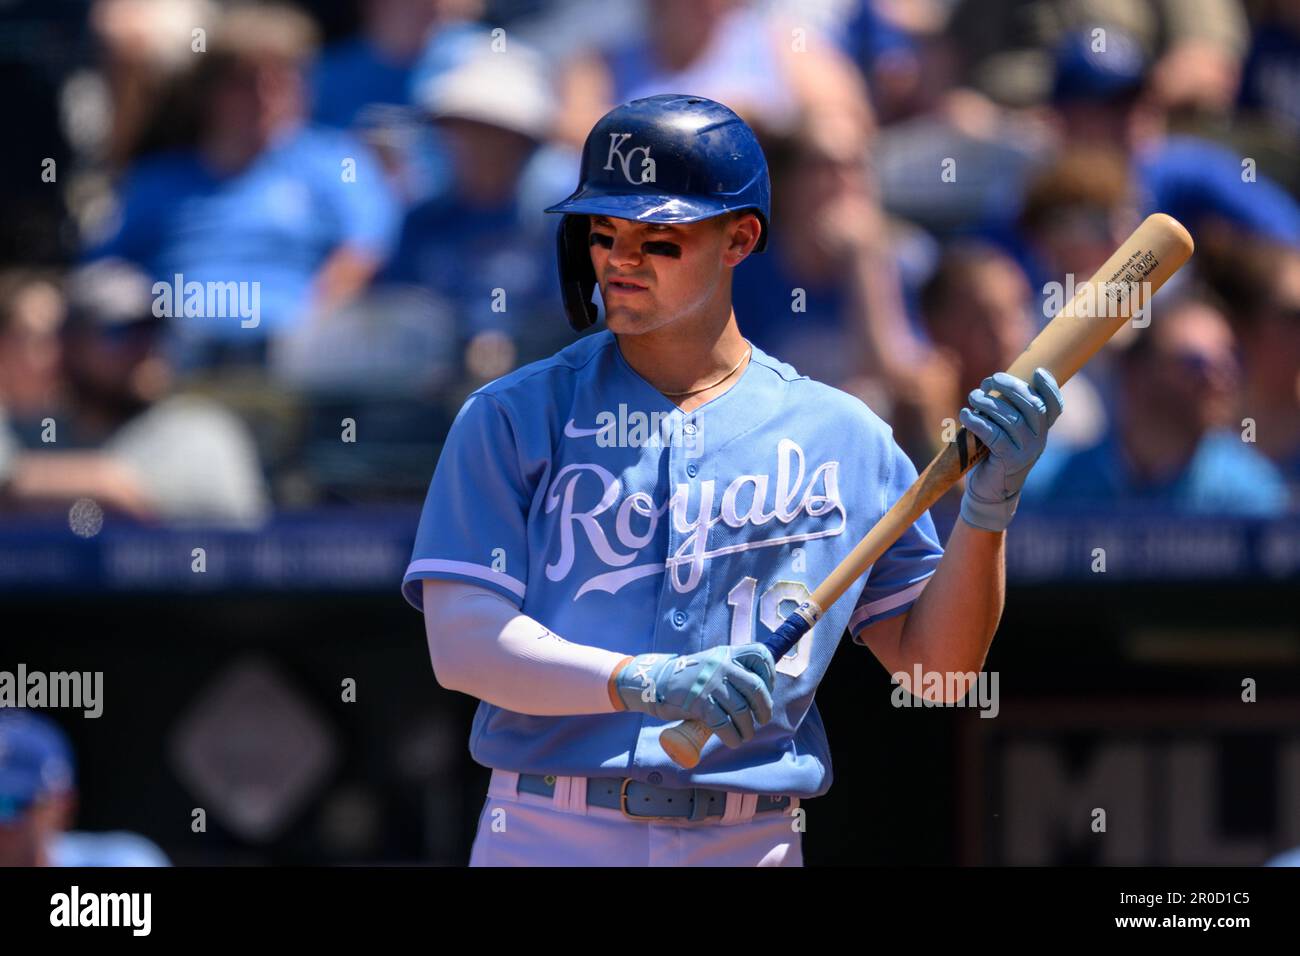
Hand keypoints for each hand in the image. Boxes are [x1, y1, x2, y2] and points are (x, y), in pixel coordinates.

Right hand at [614, 644, 775, 747]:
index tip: (767, 690)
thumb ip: (732, 669)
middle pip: (756, 687)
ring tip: (745, 734)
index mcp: (727, 653)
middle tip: (761, 719)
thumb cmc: (690, 678)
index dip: (769, 674)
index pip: (760, 655)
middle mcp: (721, 665)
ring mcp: (710, 683)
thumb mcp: (712, 663)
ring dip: (748, 728)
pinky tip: (733, 740)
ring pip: (741, 709)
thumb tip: (759, 690)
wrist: (656, 683)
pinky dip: (732, 736)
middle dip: (764, 708)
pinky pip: (723, 723)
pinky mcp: (699, 702)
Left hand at [958, 368, 1063, 531]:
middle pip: (1032, 406)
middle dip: (1011, 387)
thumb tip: (993, 383)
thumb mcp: (1005, 433)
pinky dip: (978, 422)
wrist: (990, 492)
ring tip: (973, 396)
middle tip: (990, 379)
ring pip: (1011, 419)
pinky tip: (965, 414)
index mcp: (1041, 431)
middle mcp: (1039, 440)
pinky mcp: (1010, 461)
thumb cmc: (994, 456)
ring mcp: (1027, 452)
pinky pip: (994, 435)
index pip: (1054, 406)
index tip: (1037, 371)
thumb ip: (1007, 412)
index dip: (1050, 388)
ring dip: (989, 403)